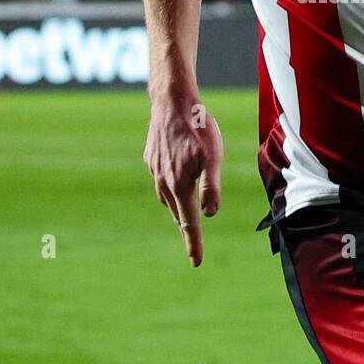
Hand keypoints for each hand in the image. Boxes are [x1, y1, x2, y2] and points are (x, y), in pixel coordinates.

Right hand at [143, 90, 223, 265]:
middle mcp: (163, 182)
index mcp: (179, 185)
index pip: (189, 222)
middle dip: (186, 229)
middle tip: (194, 245)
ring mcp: (154, 170)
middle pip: (178, 213)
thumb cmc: (198, 127)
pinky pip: (160, 180)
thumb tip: (210, 214)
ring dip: (178, 208)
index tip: (196, 263)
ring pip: (167, 198)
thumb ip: (211, 187)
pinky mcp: (150, 158)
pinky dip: (170, 188)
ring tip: (186, 217)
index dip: (194, 243)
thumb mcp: (213, 157)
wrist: (171, 100)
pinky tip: (175, 183)